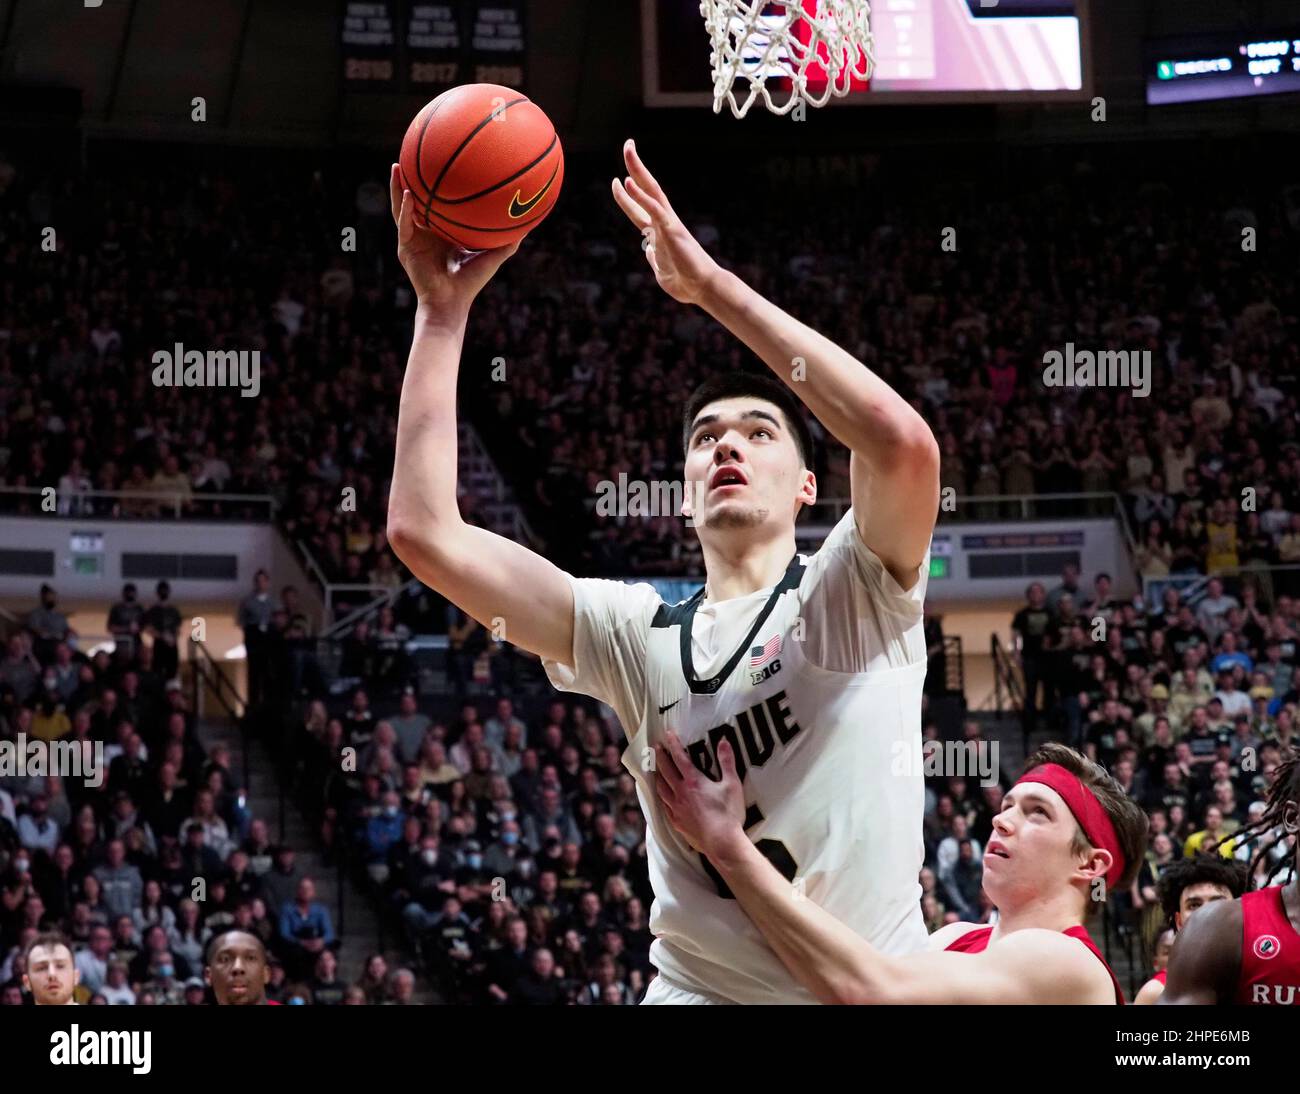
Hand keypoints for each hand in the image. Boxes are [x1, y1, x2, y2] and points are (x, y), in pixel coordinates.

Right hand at [390, 164, 518, 317]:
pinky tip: (408, 194)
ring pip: (401, 208)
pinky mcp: (406, 249)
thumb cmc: (471, 283)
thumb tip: (530, 225)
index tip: (440, 162)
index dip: (434, 185)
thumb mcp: (493, 256)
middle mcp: (423, 233)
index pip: (435, 204)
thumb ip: (509, 241)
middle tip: (411, 154)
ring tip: (396, 166)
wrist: (452, 304)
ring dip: (397, 187)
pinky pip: (404, 225)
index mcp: (439, 232)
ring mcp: (412, 240)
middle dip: (410, 178)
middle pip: (413, 200)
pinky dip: (405, 209)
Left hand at [611, 139, 720, 306]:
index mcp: (658, 232)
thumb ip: (654, 257)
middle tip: (628, 144)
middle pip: (646, 188)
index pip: (639, 207)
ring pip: (651, 190)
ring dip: (637, 169)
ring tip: (628, 149)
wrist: (702, 289)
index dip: (626, 195)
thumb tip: (649, 249)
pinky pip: (653, 208)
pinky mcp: (671, 229)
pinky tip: (627, 182)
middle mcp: (663, 221)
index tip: (616, 180)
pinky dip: (640, 195)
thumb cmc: (685, 282)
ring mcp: (667, 223)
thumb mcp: (661, 270)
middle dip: (635, 167)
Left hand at [653, 731, 745, 858]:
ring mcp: (676, 808)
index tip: (667, 734)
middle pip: (666, 771)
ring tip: (655, 771)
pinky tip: (663, 798)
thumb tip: (724, 742)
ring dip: (658, 777)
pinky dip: (662, 798)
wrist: (721, 841)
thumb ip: (727, 762)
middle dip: (660, 757)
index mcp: (693, 781)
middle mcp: (681, 792)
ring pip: (661, 789)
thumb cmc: (728, 813)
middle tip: (655, 748)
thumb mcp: (732, 784)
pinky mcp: (676, 822)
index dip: (673, 744)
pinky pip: (664, 806)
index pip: (680, 758)